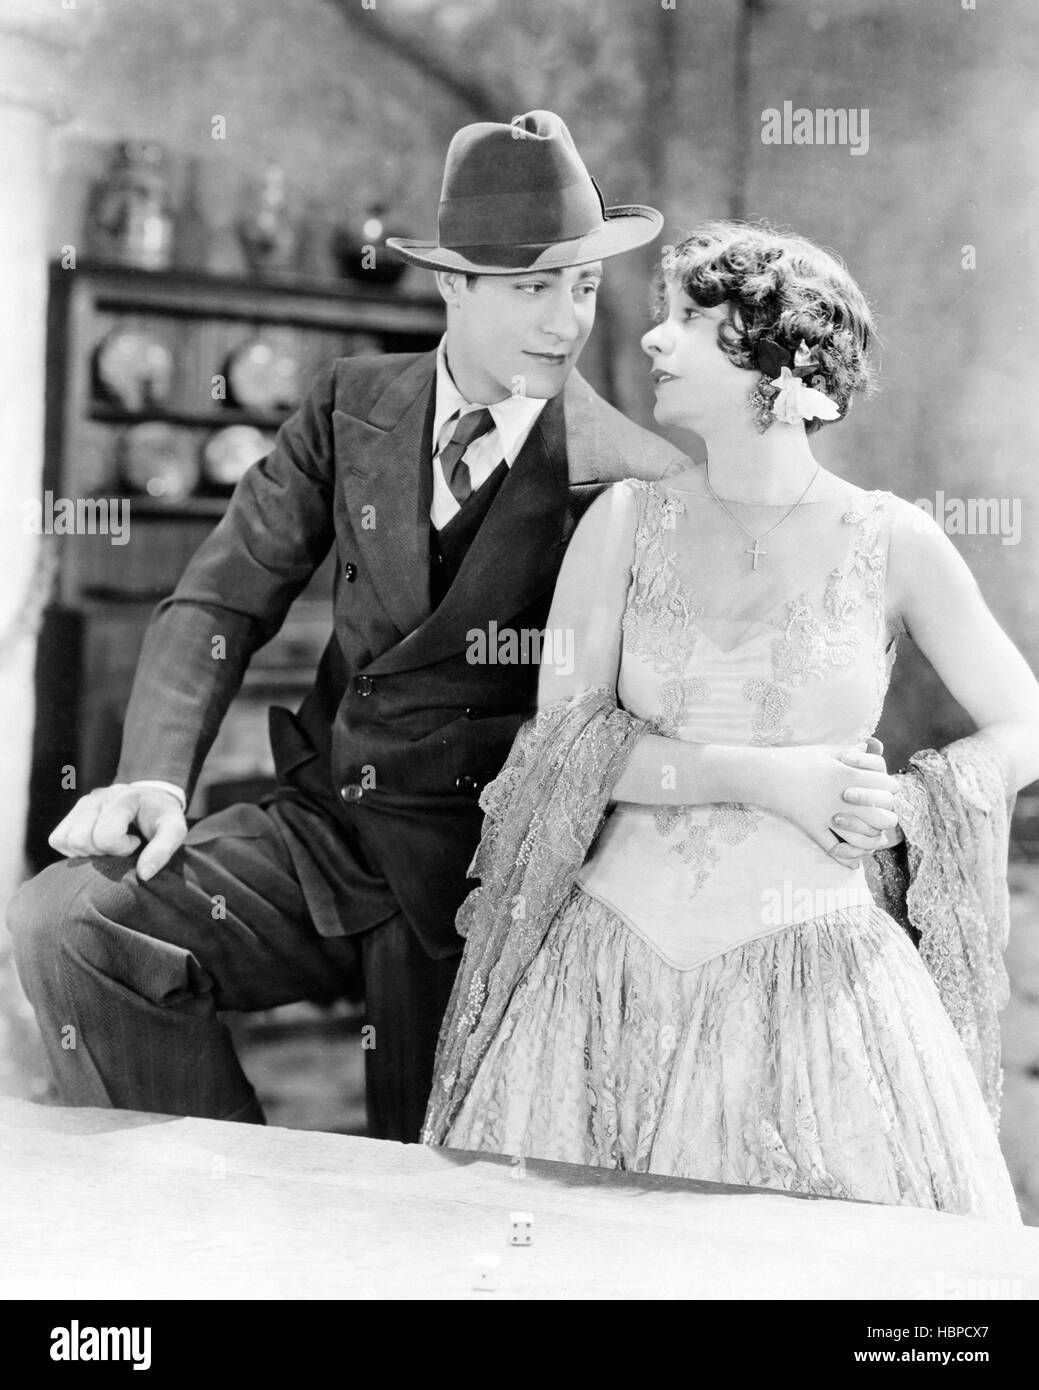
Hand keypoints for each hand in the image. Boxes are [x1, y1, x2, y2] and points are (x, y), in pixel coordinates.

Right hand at [48, 783, 187, 881]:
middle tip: (121, 847)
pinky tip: (95, 845)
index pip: (105, 836)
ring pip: (66, 840)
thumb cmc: (162, 818)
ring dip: (87, 852)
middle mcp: (99, 797)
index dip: (122, 848)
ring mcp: (83, 803)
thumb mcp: (174, 831)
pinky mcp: (73, 812)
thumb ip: (162, 851)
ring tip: (109, 846)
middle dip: (103, 852)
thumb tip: (144, 874)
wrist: (153, 799)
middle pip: (81, 840)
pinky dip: (73, 849)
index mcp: (124, 798)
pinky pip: (57, 839)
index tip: (136, 843)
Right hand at [757, 739, 899, 866]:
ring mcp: (829, 816)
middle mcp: (843, 799)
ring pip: (864, 838)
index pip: (887, 785)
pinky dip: (846, 859)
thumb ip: (850, 750)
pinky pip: (834, 849)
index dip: (891, 787)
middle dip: (887, 817)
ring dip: (872, 840)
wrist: (766, 774)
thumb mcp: (825, 750)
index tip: (885, 788)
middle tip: (882, 814)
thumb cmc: (796, 759)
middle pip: (883, 817)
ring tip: (872, 837)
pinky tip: (853, 864)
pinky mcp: (814, 828)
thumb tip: (867, 747)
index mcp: (849, 776)